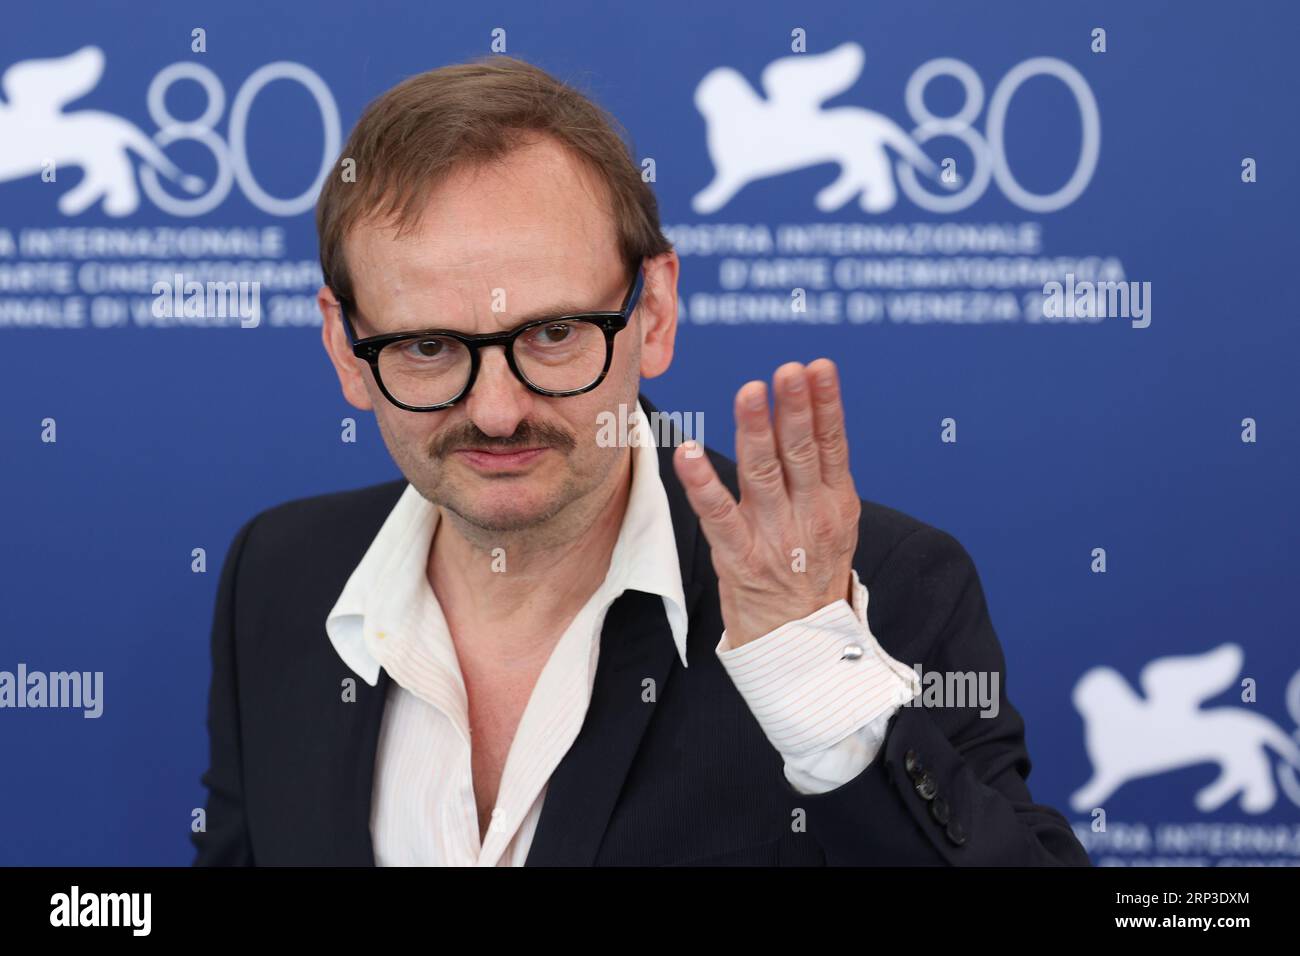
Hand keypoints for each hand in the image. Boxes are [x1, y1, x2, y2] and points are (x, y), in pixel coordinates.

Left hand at [672, 359, 861, 647]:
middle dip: (794, 408)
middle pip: (801, 454)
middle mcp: (810, 516)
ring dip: (755, 431)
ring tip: (750, 392)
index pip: (832, 444)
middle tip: (787, 371)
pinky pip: (718, 516)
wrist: (803, 644)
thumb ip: (820, 474)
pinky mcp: (740, 559)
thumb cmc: (811, 572)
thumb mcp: (833, 522)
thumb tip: (808, 411)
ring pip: (764, 475)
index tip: (819, 367)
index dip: (825, 404)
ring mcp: (774, 538)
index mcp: (836, 503)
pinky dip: (702, 483)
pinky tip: (688, 452)